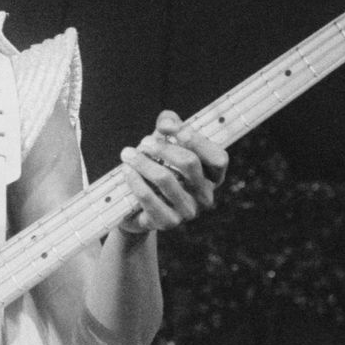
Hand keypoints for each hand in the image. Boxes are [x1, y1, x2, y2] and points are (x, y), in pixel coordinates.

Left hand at [118, 111, 227, 233]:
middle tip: (143, 142)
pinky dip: (135, 181)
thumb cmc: (159, 166)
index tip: (167, 127)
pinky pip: (149, 198)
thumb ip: (169, 125)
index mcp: (214, 176)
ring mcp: (189, 211)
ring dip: (143, 162)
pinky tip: (126, 170)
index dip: (195, 139)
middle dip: (163, 147)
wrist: (138, 206)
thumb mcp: (166, 142)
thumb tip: (167, 122)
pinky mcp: (168, 222)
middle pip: (190, 163)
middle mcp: (206, 196)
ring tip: (127, 153)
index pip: (218, 157)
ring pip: (166, 179)